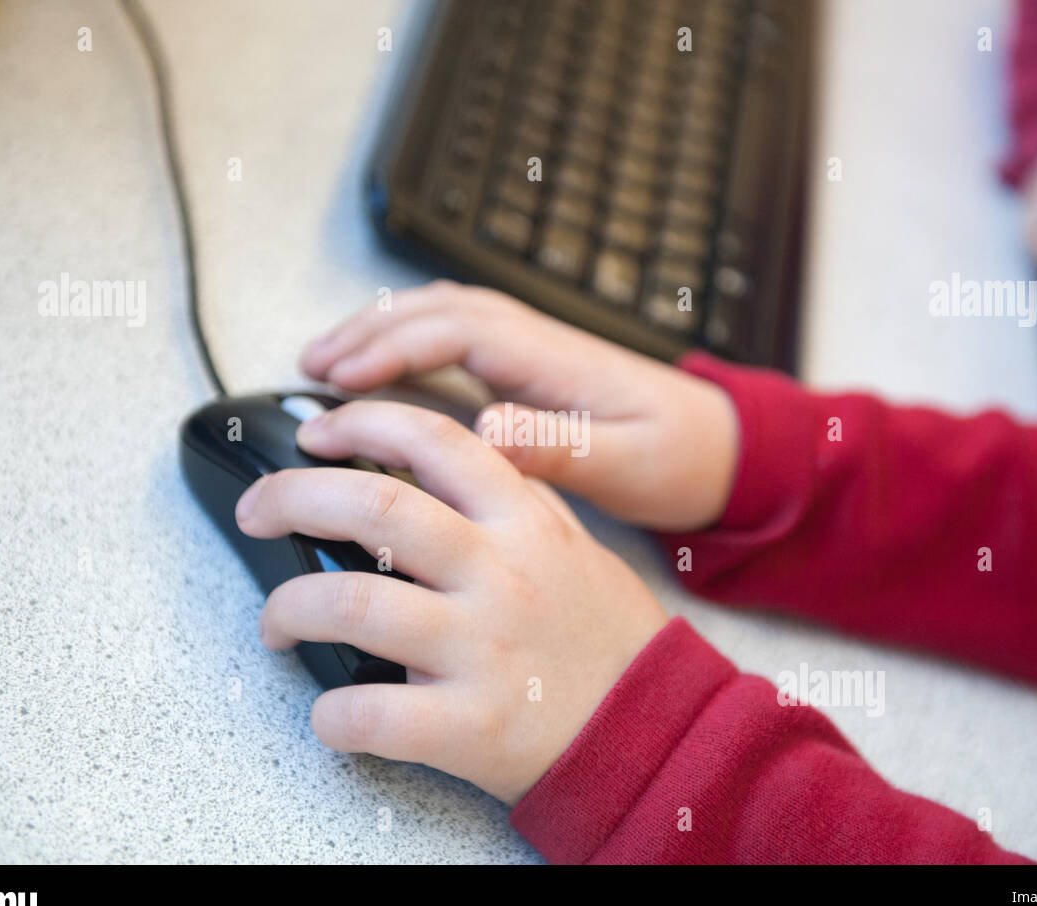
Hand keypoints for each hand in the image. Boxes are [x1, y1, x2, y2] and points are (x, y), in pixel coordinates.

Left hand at [234, 399, 669, 804]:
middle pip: (373, 507)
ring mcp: (483, 647)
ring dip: (290, 607)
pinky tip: (329, 712)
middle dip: (291, 497)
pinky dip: (330, 713)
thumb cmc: (608, 642)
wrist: (658, 731)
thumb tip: (427, 472)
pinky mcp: (469, 724)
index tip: (315, 432)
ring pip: (351, 602)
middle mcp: (501, 573)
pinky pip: (369, 713)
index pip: (433, 440)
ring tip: (277, 620)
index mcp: (525, 523)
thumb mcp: (572, 548)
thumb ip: (510, 506)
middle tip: (258, 511)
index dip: (360, 423)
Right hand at [300, 281, 739, 531]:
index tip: (338, 376)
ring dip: (383, 331)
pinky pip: (459, 340)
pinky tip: (385, 370)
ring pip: (443, 318)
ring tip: (325, 361)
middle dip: (368, 332)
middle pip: (437, 312)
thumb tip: (483, 431)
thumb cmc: (680, 455)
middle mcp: (538, 343)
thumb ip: (557, 446)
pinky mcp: (532, 369)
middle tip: (310, 366)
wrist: (726, 446)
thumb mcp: (626, 462)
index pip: (456, 331)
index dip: (390, 348)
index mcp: (554, 359)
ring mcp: (534, 351)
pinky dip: (411, 345)